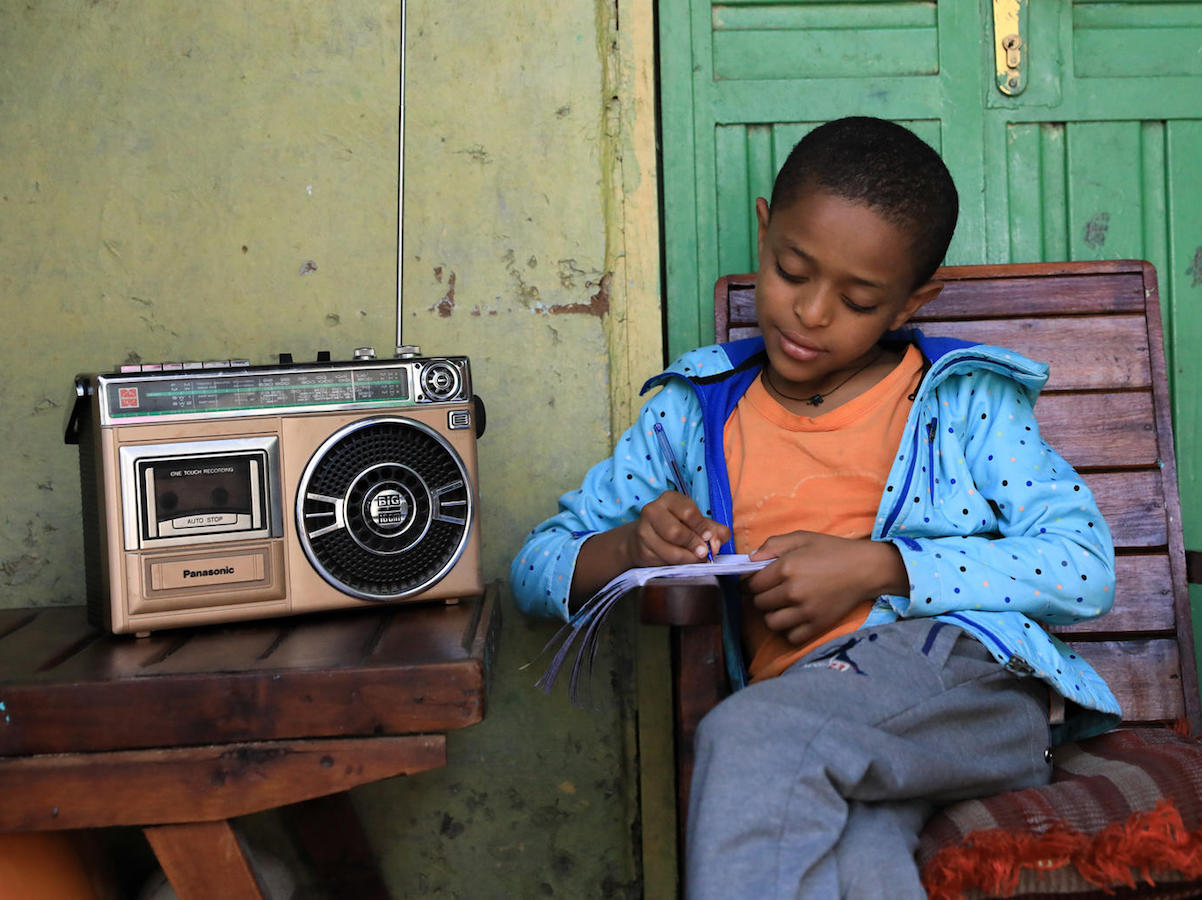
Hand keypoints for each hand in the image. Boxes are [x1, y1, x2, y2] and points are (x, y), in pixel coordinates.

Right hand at [569, 492, 729, 602]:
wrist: (648, 538)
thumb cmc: (678, 526)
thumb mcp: (699, 523)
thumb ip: (714, 530)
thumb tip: (718, 540)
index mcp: (670, 499)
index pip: (688, 511)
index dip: (701, 526)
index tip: (709, 538)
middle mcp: (653, 510)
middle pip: (675, 531)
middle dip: (693, 544)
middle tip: (704, 553)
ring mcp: (644, 530)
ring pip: (669, 550)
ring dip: (687, 558)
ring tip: (696, 559)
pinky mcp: (642, 549)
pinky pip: (663, 561)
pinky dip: (677, 564)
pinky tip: (682, 561)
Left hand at [745, 531, 907, 645]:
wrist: (866, 569)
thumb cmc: (833, 550)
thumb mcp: (802, 538)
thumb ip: (772, 545)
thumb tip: (750, 560)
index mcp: (786, 567)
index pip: (752, 584)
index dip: (750, 583)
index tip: (756, 582)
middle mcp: (793, 591)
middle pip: (759, 603)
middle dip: (761, 597)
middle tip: (771, 591)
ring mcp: (805, 611)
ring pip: (771, 622)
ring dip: (772, 615)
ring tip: (781, 606)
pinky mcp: (818, 625)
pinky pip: (790, 637)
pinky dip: (788, 630)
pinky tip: (794, 618)